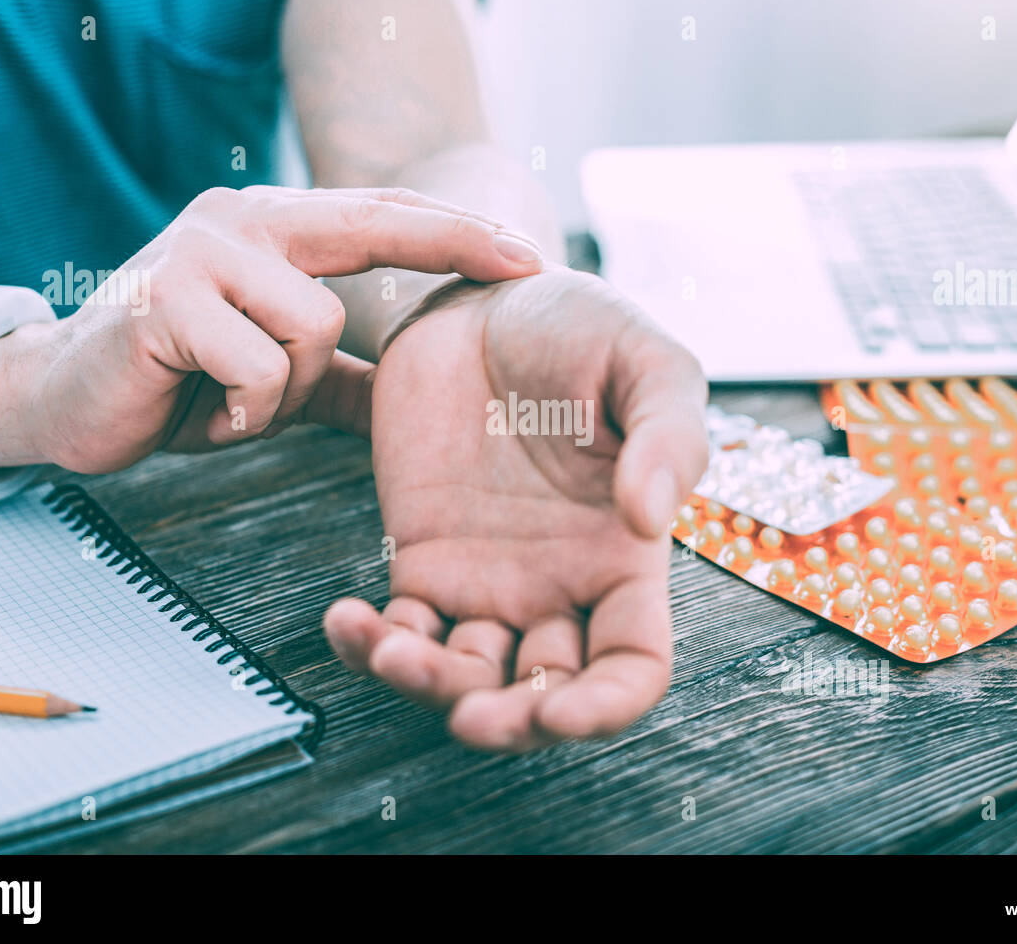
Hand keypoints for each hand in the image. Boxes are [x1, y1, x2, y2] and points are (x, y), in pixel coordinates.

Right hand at [0, 186, 543, 471]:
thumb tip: (413, 396)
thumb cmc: (173, 382)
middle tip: (526, 265)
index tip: (531, 254)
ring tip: (237, 404)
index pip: (381, 217)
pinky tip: (204, 412)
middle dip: (455, 245)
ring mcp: (201, 251)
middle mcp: (240, 221)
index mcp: (271, 231)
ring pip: (316, 325)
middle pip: (371, 225)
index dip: (458, 232)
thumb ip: (340, 379)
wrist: (60, 401)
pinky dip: (245, 412)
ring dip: (288, 393)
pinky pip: (261, 367)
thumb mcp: (275, 377)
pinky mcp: (166, 299)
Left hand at [323, 268, 708, 749]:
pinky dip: (368, 645)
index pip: (631, 665)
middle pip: (543, 694)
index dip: (605, 709)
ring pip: (463, 675)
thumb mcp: (647, 362)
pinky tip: (347, 623)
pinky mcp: (421, 555)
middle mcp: (559, 583)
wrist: (482, 294)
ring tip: (391, 650)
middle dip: (510, 722)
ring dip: (428, 688)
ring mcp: (487, 576)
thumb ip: (670, 437)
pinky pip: (398, 626)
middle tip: (470, 713)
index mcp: (623, 556)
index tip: (560, 715)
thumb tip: (651, 521)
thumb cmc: (578, 326)